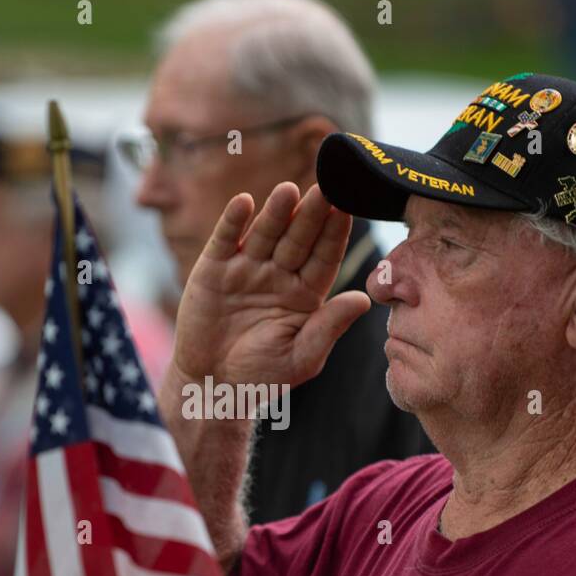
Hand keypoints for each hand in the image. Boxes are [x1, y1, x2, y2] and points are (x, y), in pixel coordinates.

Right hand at [171, 181, 371, 391]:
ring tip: (288, 191)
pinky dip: (233, 222)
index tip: (347, 209)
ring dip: (276, 212)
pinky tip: (244, 202)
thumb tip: (363, 300)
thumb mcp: (302, 357)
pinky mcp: (214, 269)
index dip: (334, 234)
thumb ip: (329, 327)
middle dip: (310, 215)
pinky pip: (225, 240)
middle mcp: (279, 275)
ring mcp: (246, 269)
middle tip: (325, 188)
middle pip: (298, 239)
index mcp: (306, 293)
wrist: (212, 386)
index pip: (324, 257)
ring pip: (265, 234)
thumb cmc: (262, 376)